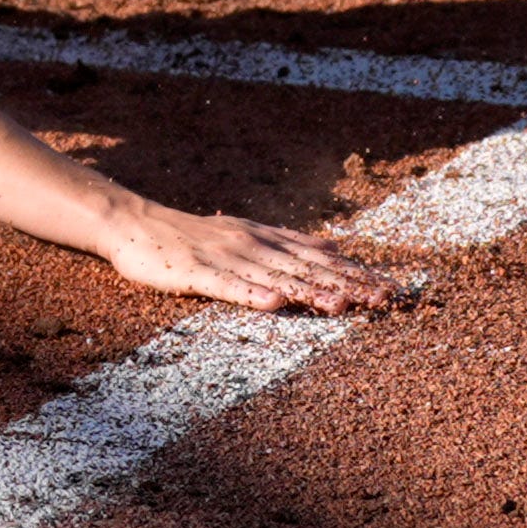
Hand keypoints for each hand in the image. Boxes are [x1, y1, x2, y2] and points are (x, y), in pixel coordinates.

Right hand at [99, 201, 402, 314]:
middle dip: (347, 284)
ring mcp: (224, 259)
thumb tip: (336, 248)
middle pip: (306, 269)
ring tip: (342, 304)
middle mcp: (253, 246)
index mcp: (267, 240)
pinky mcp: (193, 272)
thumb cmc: (191, 235)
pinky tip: (273, 303)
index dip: (356, 273)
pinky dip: (250, 293)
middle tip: (383, 300)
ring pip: (273, 277)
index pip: (321, 258)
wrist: (135, 223)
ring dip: (309, 290)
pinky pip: (225, 285)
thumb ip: (289, 242)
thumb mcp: (247, 232)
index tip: (391, 290)